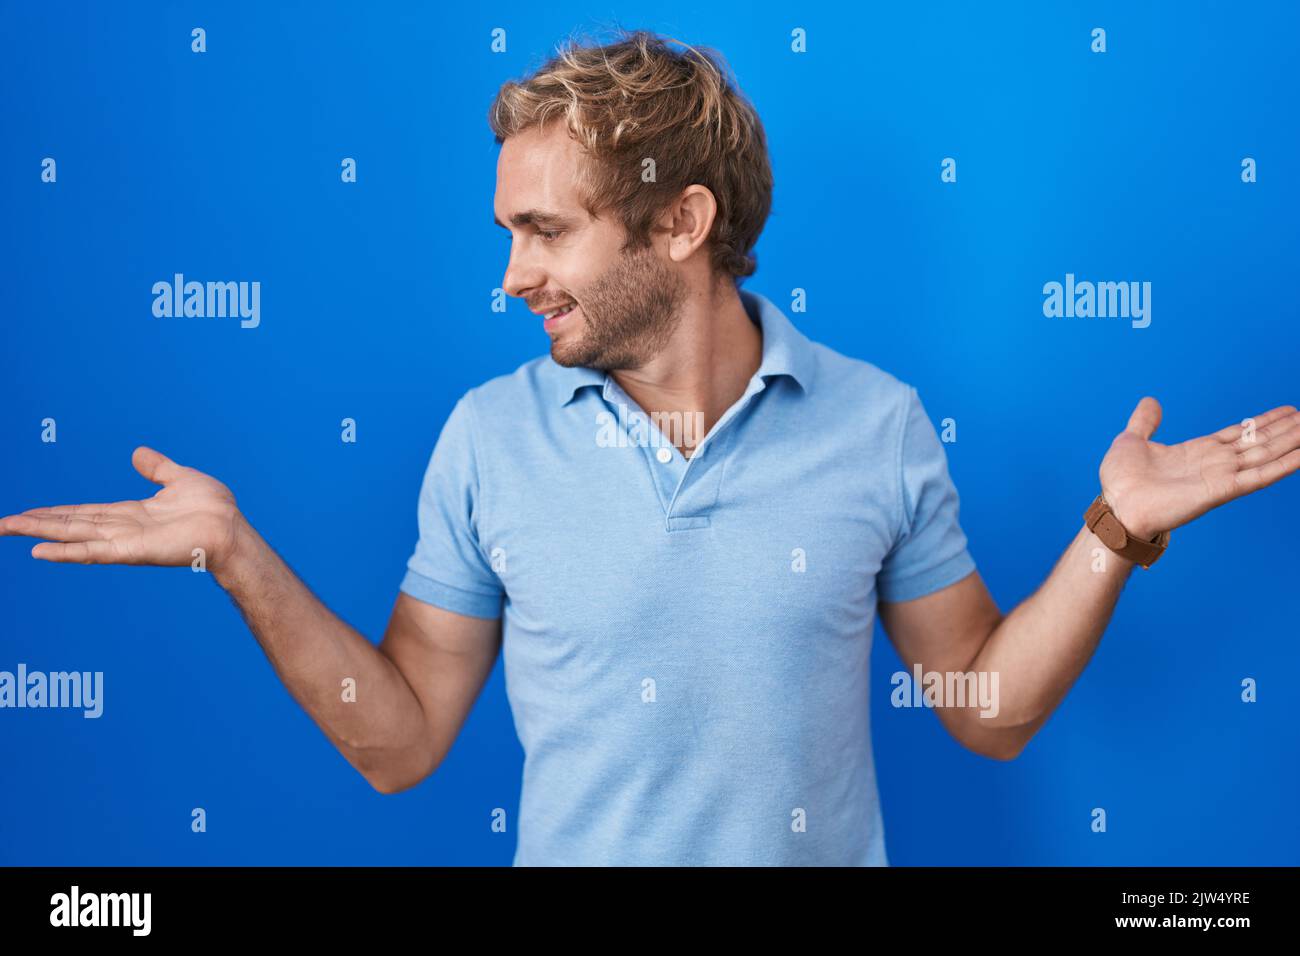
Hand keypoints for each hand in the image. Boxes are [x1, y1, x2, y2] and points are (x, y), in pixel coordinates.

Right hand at [0, 446, 242, 569]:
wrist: (231, 528)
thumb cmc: (213, 508)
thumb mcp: (178, 478)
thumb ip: (156, 468)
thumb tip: (137, 453)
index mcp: (130, 513)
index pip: (83, 512)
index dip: (55, 512)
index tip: (27, 512)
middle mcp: (121, 528)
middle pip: (69, 524)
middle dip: (35, 523)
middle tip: (1, 523)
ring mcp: (124, 541)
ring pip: (72, 536)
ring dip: (39, 534)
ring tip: (7, 529)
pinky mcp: (132, 552)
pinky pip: (93, 552)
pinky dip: (66, 552)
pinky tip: (39, 552)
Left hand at [1099, 398, 1299, 540]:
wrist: (1115, 509)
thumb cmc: (1120, 483)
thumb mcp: (1132, 441)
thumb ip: (1145, 422)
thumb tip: (1151, 401)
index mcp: (1198, 451)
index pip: (1239, 433)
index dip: (1264, 422)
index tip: (1288, 411)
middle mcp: (1214, 464)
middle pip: (1259, 442)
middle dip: (1286, 430)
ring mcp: (1220, 476)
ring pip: (1265, 455)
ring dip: (1291, 443)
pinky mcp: (1221, 490)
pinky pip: (1258, 476)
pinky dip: (1283, 466)